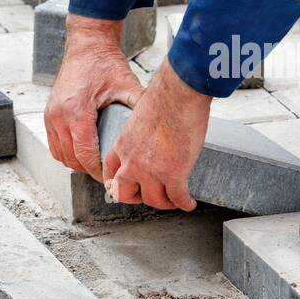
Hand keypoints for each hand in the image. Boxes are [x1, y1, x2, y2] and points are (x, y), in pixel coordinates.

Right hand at [44, 15, 144, 181]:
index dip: (100, 172)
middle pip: (72, 160)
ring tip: (99, 165)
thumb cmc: (104, 63)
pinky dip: (68, 153)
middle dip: (91, 170)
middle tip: (111, 175)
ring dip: (78, 163)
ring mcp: (51, 116)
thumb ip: (139, 106)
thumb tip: (160, 125)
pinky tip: (85, 152)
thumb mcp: (126, 85)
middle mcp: (59, 116)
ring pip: (61, 156)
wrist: (87, 44)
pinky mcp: (49, 114)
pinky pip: (55, 145)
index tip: (114, 178)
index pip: (85, 156)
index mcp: (76, 113)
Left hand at [102, 61, 209, 211]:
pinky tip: (190, 202)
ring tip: (174, 200)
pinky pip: (178, 198)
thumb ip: (141, 130)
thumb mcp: (139, 115)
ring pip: (153, 200)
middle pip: (124, 194)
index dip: (116, 185)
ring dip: (164, 203)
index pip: (110, 173)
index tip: (126, 187)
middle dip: (136, 198)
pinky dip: (185, 203)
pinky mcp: (174, 174)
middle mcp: (133, 162)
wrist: (178, 95)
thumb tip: (153, 131)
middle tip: (147, 197)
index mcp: (123, 145)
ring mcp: (152, 171)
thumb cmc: (164, 97)